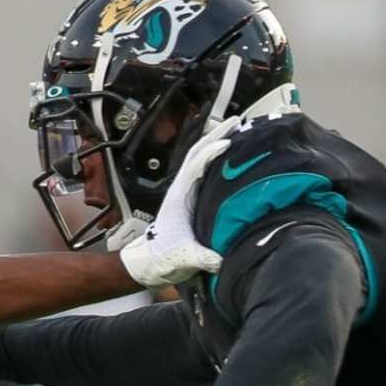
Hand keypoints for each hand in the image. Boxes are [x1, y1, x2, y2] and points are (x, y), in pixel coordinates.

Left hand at [117, 115, 239, 286]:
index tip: (227, 143)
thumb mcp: (185, 259)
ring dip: (215, 142)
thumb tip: (220, 259)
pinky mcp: (190, 197)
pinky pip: (203, 170)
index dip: (210, 154)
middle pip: (197, 154)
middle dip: (215, 136)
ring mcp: (184, 191)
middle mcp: (180, 189)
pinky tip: (229, 152)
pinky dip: (215, 156)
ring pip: (199, 158)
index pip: (194, 167)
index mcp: (178, 198)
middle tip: (235, 122)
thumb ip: (202, 258)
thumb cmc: (163, 258)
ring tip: (235, 129)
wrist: (150, 263)